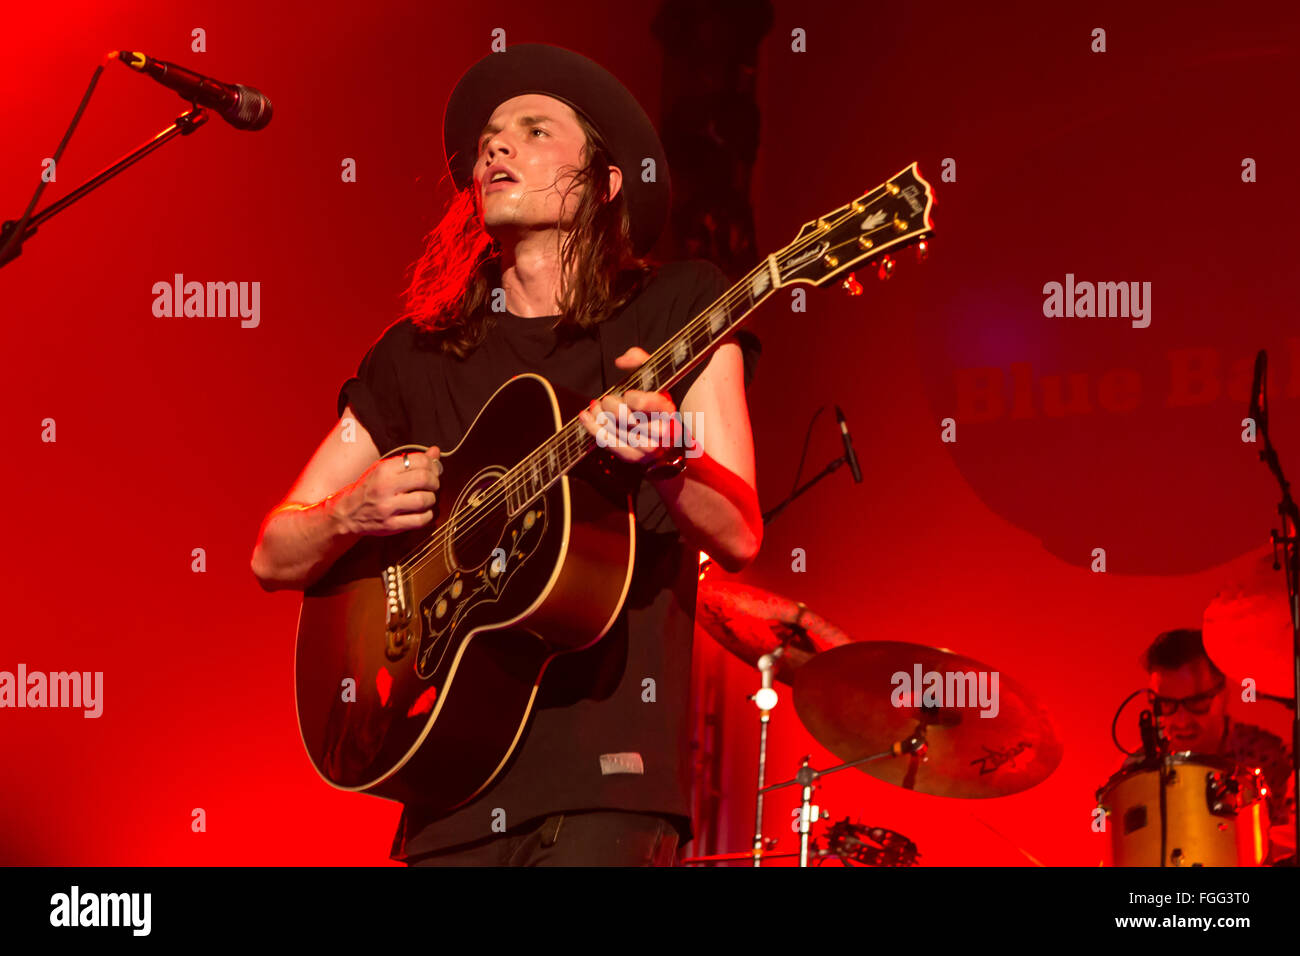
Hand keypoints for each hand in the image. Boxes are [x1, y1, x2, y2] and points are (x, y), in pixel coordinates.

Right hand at [337, 448, 441, 534]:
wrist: (347, 514)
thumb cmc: (370, 489)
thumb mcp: (385, 469)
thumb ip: (411, 461)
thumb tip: (435, 451)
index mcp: (384, 470)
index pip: (419, 461)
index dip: (432, 465)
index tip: (433, 470)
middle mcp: (385, 487)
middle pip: (424, 479)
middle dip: (435, 481)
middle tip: (433, 485)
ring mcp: (388, 507)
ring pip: (424, 500)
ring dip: (432, 499)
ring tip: (427, 498)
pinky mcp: (391, 525)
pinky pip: (420, 520)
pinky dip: (428, 515)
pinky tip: (424, 511)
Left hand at [578, 347, 689, 467]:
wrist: (666, 441)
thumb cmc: (657, 407)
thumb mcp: (655, 380)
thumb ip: (641, 361)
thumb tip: (621, 361)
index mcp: (667, 410)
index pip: (641, 402)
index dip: (630, 397)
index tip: (628, 394)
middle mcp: (660, 431)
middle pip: (623, 416)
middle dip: (610, 404)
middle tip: (607, 399)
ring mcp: (646, 447)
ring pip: (612, 427)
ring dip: (598, 414)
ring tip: (595, 406)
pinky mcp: (632, 457)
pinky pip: (606, 441)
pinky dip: (591, 427)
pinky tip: (585, 416)